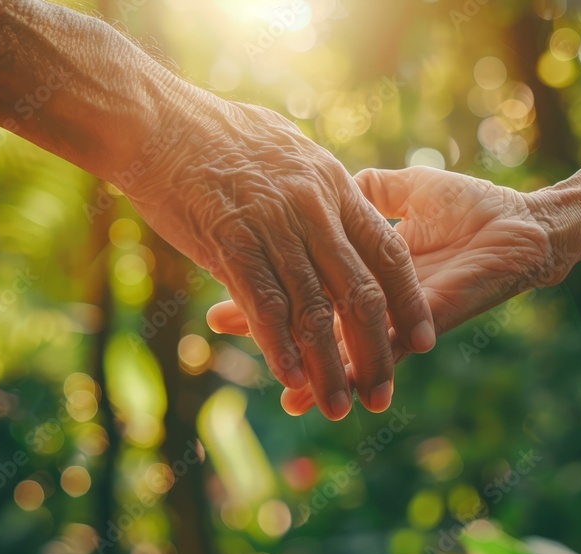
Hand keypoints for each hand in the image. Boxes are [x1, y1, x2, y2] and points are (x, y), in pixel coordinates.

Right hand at [124, 102, 434, 419]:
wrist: (157, 120)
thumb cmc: (219, 135)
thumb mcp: (289, 153)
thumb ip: (315, 195)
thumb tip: (327, 223)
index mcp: (334, 188)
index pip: (387, 255)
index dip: (409, 303)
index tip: (423, 342)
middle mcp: (313, 210)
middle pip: (360, 293)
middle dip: (376, 351)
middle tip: (382, 395)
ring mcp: (274, 226)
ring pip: (314, 309)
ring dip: (327, 366)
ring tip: (337, 405)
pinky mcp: (231, 242)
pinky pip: (264, 304)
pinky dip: (279, 348)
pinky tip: (289, 380)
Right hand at [207, 166, 577, 414]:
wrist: (524, 226)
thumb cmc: (471, 205)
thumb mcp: (409, 187)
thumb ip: (374, 191)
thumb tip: (343, 181)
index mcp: (366, 259)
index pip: (305, 271)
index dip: (269, 271)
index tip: (228, 266)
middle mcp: (375, 291)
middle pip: (311, 312)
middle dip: (263, 317)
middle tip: (215, 322)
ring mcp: (397, 313)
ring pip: (337, 343)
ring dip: (300, 363)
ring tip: (255, 373)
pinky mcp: (421, 324)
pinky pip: (378, 349)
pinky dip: (341, 365)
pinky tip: (305, 381)